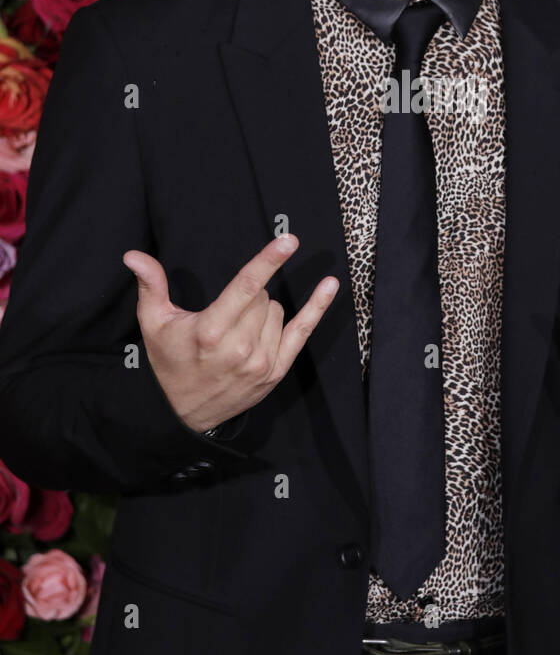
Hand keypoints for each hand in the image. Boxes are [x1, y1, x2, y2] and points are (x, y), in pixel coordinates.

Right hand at [122, 235, 338, 433]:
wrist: (182, 413)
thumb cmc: (169, 361)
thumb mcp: (154, 323)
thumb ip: (151, 285)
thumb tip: (133, 255)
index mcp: (210, 331)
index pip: (245, 287)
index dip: (268, 260)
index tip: (289, 240)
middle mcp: (239, 347)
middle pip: (262, 296)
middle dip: (248, 297)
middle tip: (226, 315)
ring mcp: (261, 362)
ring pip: (278, 310)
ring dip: (263, 311)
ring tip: (237, 330)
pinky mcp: (276, 372)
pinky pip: (303, 331)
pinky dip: (317, 308)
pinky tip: (330, 286)